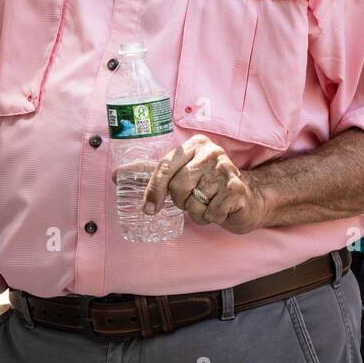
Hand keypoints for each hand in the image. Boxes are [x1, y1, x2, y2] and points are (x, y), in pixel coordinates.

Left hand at [138, 134, 265, 233]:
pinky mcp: (237, 188)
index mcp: (195, 144)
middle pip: (177, 187)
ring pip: (194, 203)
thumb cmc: (208, 185)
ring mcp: (226, 169)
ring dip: (198, 212)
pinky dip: (212, 218)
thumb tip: (116, 174)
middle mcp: (211, 152)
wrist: (247, 197)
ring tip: (209, 203)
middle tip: (193, 199)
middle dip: (181, 202)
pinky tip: (220, 209)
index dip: (154, 190)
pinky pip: (210, 213)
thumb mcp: (181, 173)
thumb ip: (152, 172)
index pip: (164, 166)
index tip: (148, 210)